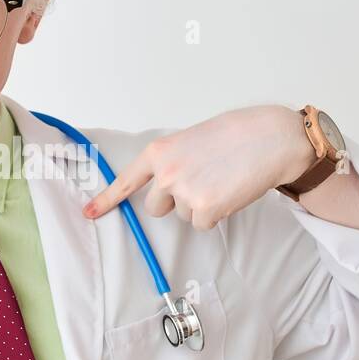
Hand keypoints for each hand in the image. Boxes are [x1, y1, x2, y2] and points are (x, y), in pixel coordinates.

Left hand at [82, 105, 313, 230]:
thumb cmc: (236, 135)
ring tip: (221, 181)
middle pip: (155, 207)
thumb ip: (173, 161)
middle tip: (202, 181)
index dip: (106, 200)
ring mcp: (184, 193)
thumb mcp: (192, 140)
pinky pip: (203, 224)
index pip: (126, 181)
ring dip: (199, 206)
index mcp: (159, 152)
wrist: (270, 138)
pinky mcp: (205, 210)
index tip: (88, 213)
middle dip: (174, 202)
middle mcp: (165, 174)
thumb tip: (167, 186)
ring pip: (182, 216)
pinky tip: (229, 192)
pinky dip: (217, 214)